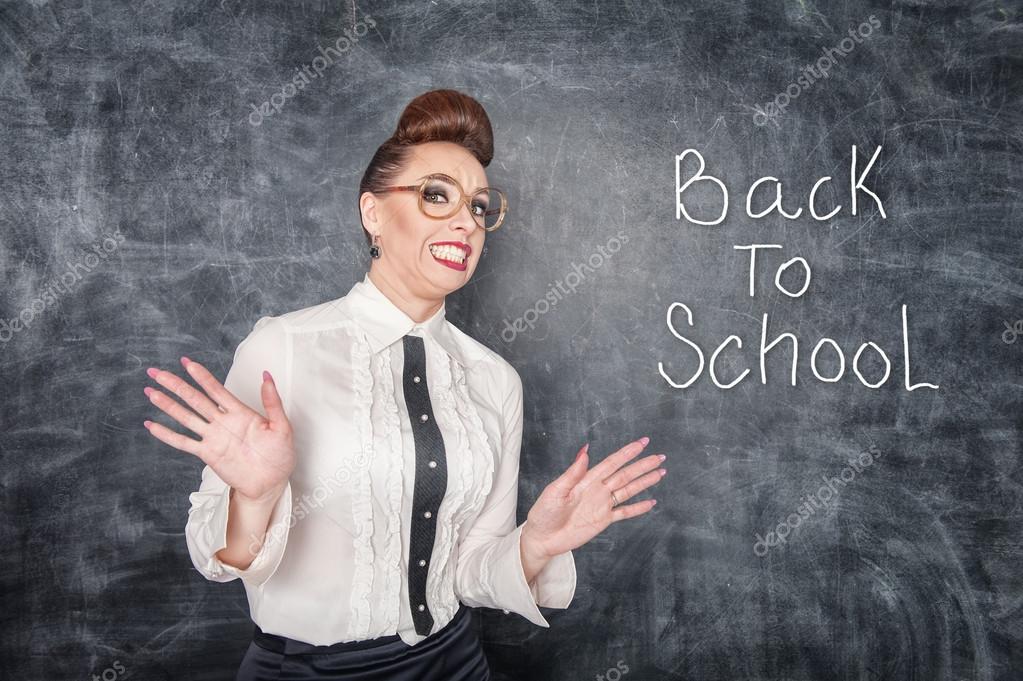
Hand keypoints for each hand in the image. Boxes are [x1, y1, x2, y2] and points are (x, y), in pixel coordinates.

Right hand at [143, 357, 294, 502]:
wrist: (272, 483)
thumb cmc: (280, 455)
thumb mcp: (282, 426)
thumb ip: (272, 402)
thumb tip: (267, 377)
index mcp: (240, 413)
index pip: (216, 389)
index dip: (201, 376)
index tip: (187, 362)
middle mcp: (223, 422)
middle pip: (195, 399)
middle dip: (176, 385)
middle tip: (157, 372)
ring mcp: (214, 438)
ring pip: (186, 417)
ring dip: (168, 405)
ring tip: (150, 392)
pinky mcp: (208, 454)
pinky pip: (184, 443)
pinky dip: (167, 435)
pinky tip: (152, 425)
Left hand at [523, 437, 664, 558]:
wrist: (542, 538)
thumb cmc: (544, 513)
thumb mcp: (556, 490)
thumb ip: (573, 472)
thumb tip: (585, 451)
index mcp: (587, 480)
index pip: (612, 463)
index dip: (627, 453)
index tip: (642, 443)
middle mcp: (597, 490)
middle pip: (625, 474)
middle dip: (642, 465)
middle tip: (660, 456)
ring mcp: (602, 505)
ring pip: (628, 490)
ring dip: (644, 482)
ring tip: (660, 473)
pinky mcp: (603, 520)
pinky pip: (624, 512)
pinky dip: (638, 508)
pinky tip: (651, 502)